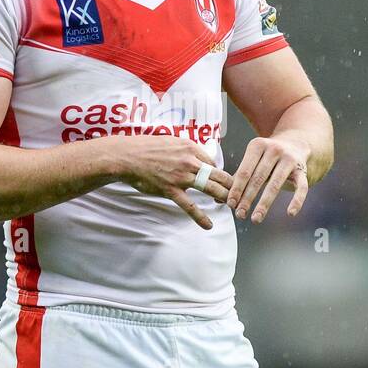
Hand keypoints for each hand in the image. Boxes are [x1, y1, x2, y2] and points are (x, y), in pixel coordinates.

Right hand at [112, 135, 234, 229]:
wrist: (128, 156)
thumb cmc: (146, 148)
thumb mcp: (171, 142)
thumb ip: (185, 149)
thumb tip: (196, 156)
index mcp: (191, 148)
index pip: (213, 163)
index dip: (219, 173)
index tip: (222, 182)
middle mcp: (190, 161)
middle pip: (219, 175)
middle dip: (231, 186)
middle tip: (238, 195)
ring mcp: (182, 176)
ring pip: (211, 188)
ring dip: (224, 198)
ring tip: (233, 207)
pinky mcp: (171, 190)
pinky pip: (189, 205)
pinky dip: (200, 217)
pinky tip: (208, 225)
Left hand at [227, 136, 309, 223]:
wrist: (296, 144)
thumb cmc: (267, 157)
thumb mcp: (253, 160)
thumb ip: (238, 178)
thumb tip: (219, 199)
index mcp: (258, 145)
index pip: (245, 171)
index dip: (237, 189)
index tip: (231, 204)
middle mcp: (274, 150)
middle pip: (258, 178)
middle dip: (247, 199)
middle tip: (240, 215)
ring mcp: (289, 159)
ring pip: (276, 184)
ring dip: (264, 204)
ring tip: (256, 219)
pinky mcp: (302, 170)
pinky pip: (301, 187)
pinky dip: (297, 201)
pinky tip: (290, 213)